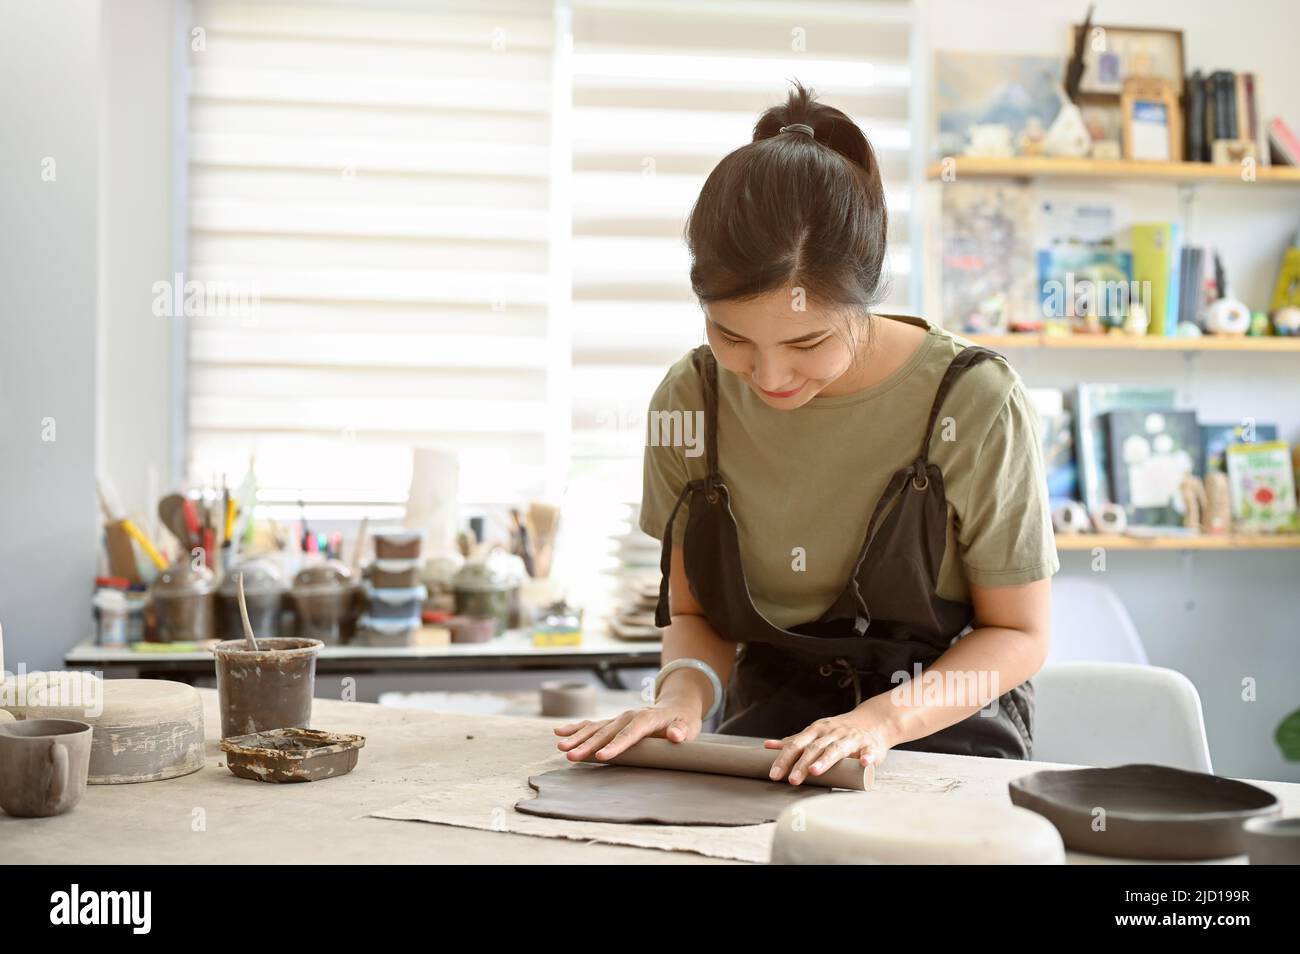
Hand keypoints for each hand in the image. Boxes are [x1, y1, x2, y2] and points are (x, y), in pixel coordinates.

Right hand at [553, 699, 701, 762]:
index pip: (630, 733)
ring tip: (561, 747)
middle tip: (571, 756)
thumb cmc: (683, 721)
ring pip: (595, 728)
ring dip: (578, 737)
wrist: (676, 707)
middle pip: (607, 732)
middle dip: (588, 745)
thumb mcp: (689, 726)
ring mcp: (619, 718)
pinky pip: (592, 725)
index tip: (602, 756)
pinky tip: (559, 732)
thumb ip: (682, 731)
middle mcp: (629, 716)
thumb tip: (676, 736)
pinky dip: (576, 728)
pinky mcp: (613, 723)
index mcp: (647, 719)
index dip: (616, 745)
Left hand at [763, 711, 891, 785]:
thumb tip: (768, 745)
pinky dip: (866, 756)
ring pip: (836, 749)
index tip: (774, 774)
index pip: (796, 745)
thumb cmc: (838, 731)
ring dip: (825, 760)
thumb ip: (794, 741)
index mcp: (816, 731)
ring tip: (815, 770)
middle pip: (814, 748)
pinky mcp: (869, 745)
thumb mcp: (814, 732)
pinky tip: (863, 763)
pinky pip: (868, 751)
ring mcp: (851, 738)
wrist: (872, 721)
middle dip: (802, 764)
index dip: (784, 759)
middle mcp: (831, 733)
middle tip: (792, 780)